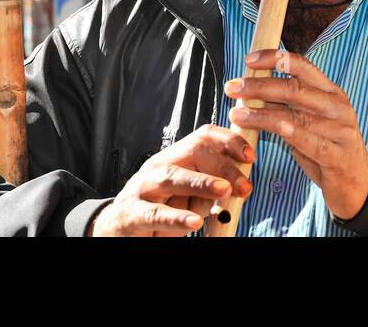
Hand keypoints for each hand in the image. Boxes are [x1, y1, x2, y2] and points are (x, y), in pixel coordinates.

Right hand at [88, 125, 254, 236]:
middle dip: (223, 166)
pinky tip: (194, 222)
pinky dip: (176, 217)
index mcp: (174, 157)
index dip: (228, 141)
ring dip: (201, 183)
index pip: (203, 137)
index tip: (250, 156)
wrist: (117, 229)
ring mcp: (143, 188)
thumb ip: (208, 186)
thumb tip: (239, 180)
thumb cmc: (158, 208)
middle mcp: (159, 166)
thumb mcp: (186, 194)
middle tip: (245, 186)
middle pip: (193, 153)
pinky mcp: (132, 214)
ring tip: (224, 190)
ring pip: (173, 177)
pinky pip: (156, 214)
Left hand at [225, 49, 367, 220]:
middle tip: (232, 87)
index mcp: (331, 92)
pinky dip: (285, 131)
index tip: (249, 60)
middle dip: (259, 86)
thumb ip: (287, 105)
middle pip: (294, 89)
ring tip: (236, 113)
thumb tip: (252, 89)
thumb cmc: (327, 149)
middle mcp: (337, 107)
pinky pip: (307, 140)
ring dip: (261, 113)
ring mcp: (340, 131)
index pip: (303, 66)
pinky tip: (266, 128)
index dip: (275, 59)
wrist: (357, 185)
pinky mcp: (337, 156)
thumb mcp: (310, 121)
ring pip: (295, 115)